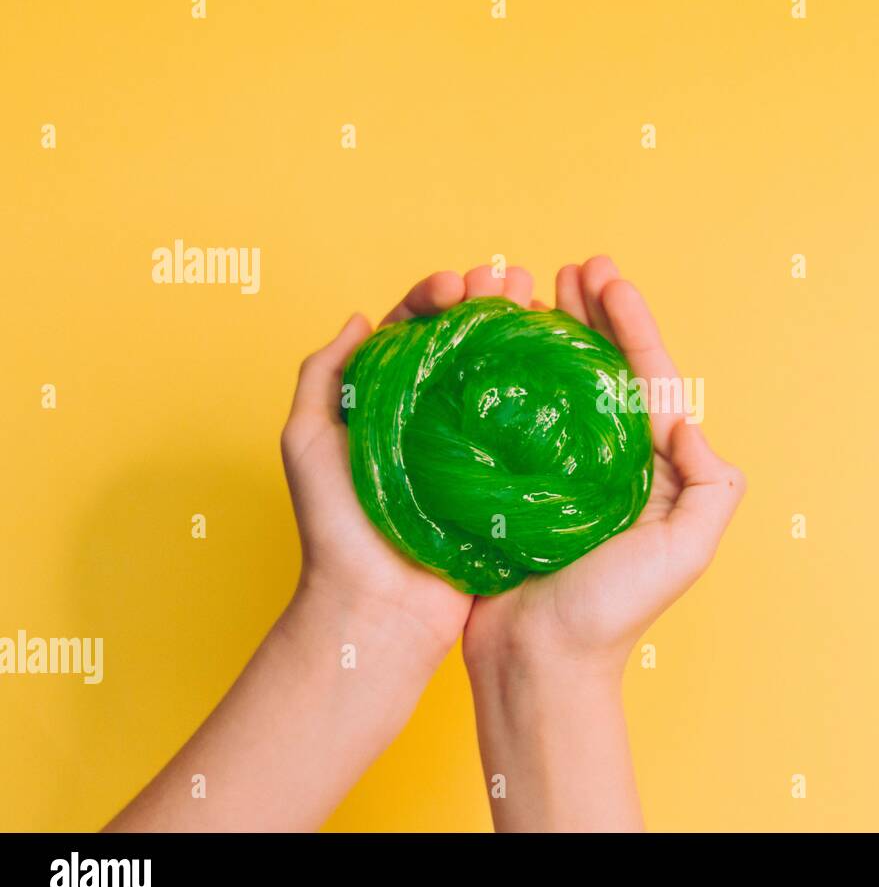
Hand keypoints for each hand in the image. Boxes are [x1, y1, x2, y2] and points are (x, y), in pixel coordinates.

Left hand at [277, 277, 505, 727]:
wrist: (378, 607)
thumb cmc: (336, 528)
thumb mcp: (307, 440)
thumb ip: (323, 375)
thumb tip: (357, 318)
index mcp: (386, 402)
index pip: (413, 332)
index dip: (434, 298)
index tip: (456, 284)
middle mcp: (431, 418)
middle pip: (464, 345)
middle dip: (487, 303)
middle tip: (510, 279)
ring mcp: (471, 448)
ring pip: (499, 377)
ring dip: (519, 334)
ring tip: (540, 302)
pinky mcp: (503, 479)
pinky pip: (525, 427)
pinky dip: (543, 390)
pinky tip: (562, 359)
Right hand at [456, 256, 744, 830]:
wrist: (537, 664)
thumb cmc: (610, 614)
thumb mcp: (685, 552)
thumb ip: (709, 486)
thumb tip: (689, 423)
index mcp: (651, 470)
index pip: (646, 380)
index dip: (630, 325)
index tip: (604, 277)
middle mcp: (607, 464)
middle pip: (601, 372)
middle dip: (590, 317)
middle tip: (569, 269)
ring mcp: (555, 473)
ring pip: (554, 386)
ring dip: (547, 336)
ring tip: (530, 291)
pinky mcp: (510, 486)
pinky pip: (510, 418)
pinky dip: (505, 378)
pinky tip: (490, 347)